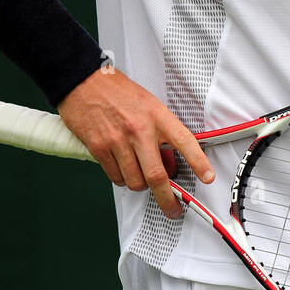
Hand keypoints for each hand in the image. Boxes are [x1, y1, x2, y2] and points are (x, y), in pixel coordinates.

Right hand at [57, 68, 214, 218]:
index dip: (199, 162)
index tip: (208, 177)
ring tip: (139, 173)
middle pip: (157, 176)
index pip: (184, 141)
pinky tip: (121, 166)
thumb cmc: (116, 91)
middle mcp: (139, 130)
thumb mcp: (148, 105)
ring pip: (135, 181)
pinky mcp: (99, 148)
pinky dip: (121, 178)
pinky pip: (116, 177)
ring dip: (140, 185)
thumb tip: (169, 162)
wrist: (82, 81)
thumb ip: (160, 133)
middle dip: (168, 199)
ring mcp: (118, 141)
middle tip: (173, 208)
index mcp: (156, 115)